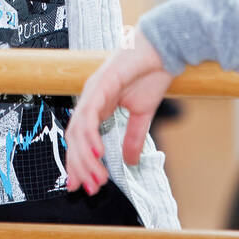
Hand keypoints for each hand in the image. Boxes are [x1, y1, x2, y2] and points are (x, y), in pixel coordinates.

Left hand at [64, 29, 172, 195]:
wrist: (164, 49)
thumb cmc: (152, 74)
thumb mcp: (143, 114)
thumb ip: (133, 137)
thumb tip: (130, 161)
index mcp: (97, 105)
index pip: (80, 138)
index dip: (78, 162)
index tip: (80, 185)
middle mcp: (90, 98)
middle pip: (74, 138)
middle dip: (79, 166)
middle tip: (89, 189)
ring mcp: (93, 90)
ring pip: (78, 130)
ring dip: (85, 157)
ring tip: (96, 177)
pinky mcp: (101, 84)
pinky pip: (89, 114)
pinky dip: (90, 135)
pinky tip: (97, 152)